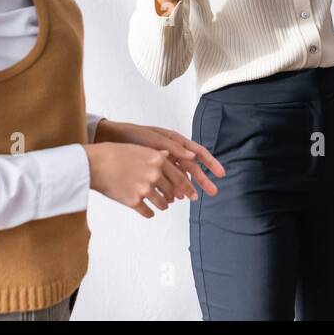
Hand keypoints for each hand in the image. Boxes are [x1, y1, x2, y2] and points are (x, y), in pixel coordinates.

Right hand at [84, 141, 196, 218]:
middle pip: (172, 191)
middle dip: (173, 197)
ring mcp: (144, 189)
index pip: (179, 177)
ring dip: (162, 206)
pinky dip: (150, 213)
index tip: (194, 195)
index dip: (188, 187)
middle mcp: (154, 174)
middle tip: (172, 201)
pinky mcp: (134, 201)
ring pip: (162, 204)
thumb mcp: (140, 149)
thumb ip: (157, 155)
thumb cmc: (115, 154)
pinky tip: (148, 211)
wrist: (95, 164)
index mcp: (158, 160)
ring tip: (160, 205)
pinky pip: (148, 212)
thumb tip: (169, 156)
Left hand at [94, 120, 226, 196]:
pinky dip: (174, 188)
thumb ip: (173, 147)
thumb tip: (193, 155)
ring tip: (192, 198)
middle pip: (193, 166)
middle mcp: (174, 151)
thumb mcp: (153, 140)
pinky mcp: (156, 169)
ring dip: (188, 186)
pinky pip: (170, 180)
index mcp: (176, 141)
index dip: (211, 162)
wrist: (112, 140)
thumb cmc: (133, 136)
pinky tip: (176, 197)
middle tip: (213, 192)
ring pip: (182, 175)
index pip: (199, 152)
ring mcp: (166, 160)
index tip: (220, 174)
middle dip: (203, 179)